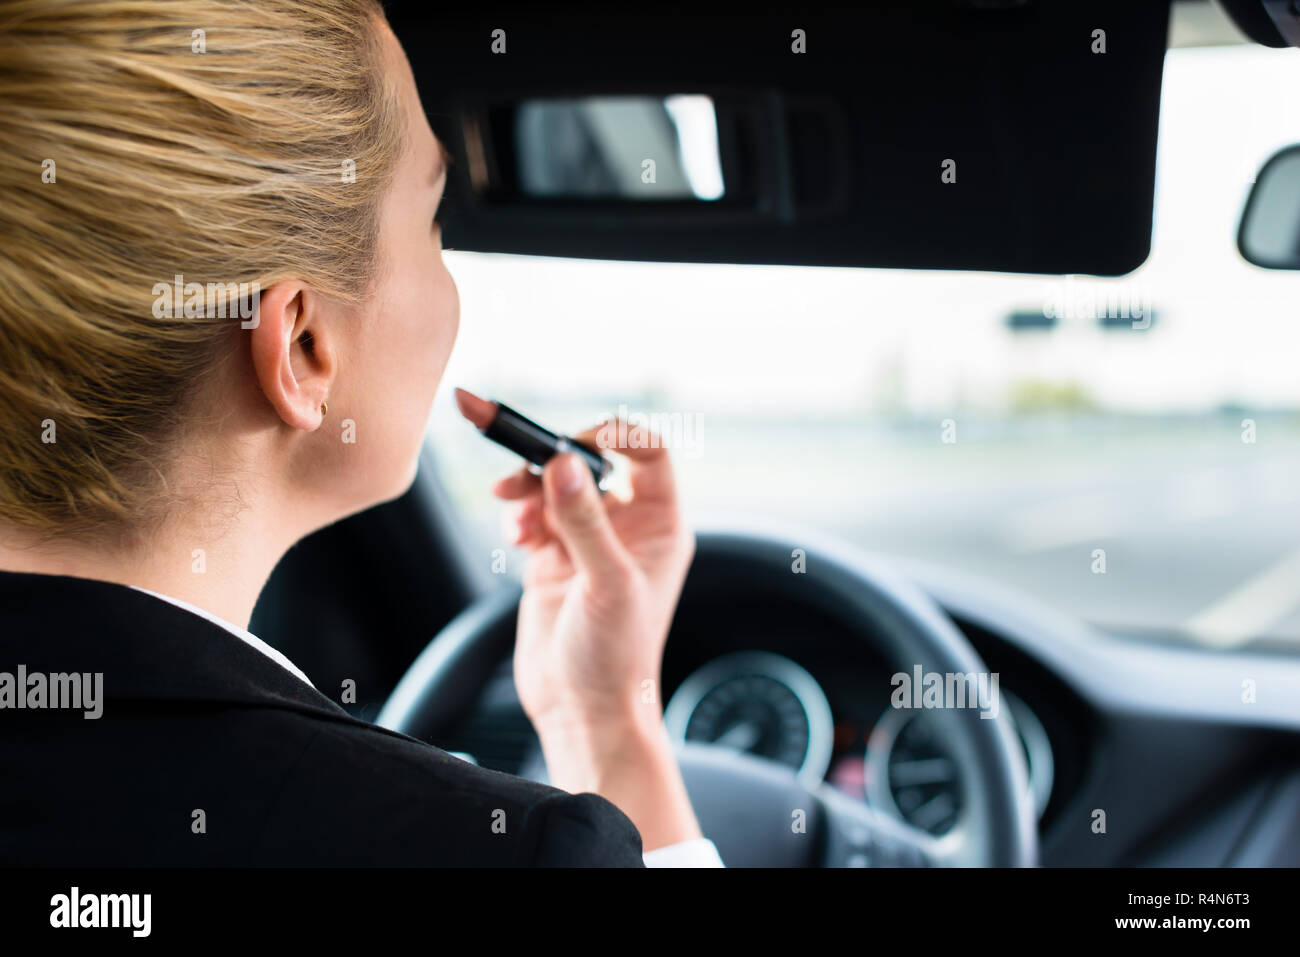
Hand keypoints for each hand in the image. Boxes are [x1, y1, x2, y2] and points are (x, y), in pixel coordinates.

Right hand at [491, 420, 699, 847]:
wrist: (581, 712)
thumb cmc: (616, 658)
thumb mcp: (607, 583)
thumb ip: (584, 520)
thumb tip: (562, 462)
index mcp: (661, 526)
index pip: (649, 454)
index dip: (616, 436)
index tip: (573, 440)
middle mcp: (627, 528)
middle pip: (592, 463)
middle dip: (554, 458)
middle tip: (521, 460)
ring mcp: (587, 543)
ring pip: (555, 487)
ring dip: (528, 486)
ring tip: (509, 503)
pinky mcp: (552, 561)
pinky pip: (533, 515)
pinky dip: (519, 516)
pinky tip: (516, 537)